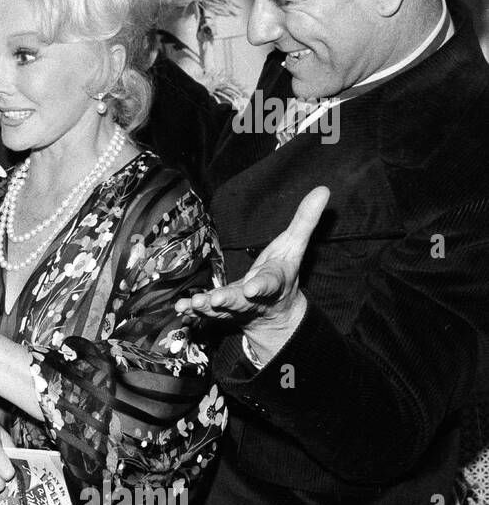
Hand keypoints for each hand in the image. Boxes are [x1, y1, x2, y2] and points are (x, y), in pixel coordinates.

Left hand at [175, 186, 328, 354]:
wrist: (275, 311)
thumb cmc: (282, 271)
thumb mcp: (295, 245)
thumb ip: (305, 221)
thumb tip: (323, 190)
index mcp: (274, 281)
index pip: (270, 282)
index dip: (261, 285)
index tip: (252, 288)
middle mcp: (254, 298)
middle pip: (241, 300)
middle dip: (228, 300)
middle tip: (215, 300)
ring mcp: (236, 308)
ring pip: (221, 310)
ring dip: (206, 307)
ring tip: (194, 303)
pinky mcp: (220, 314)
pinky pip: (205, 314)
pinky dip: (193, 311)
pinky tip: (181, 307)